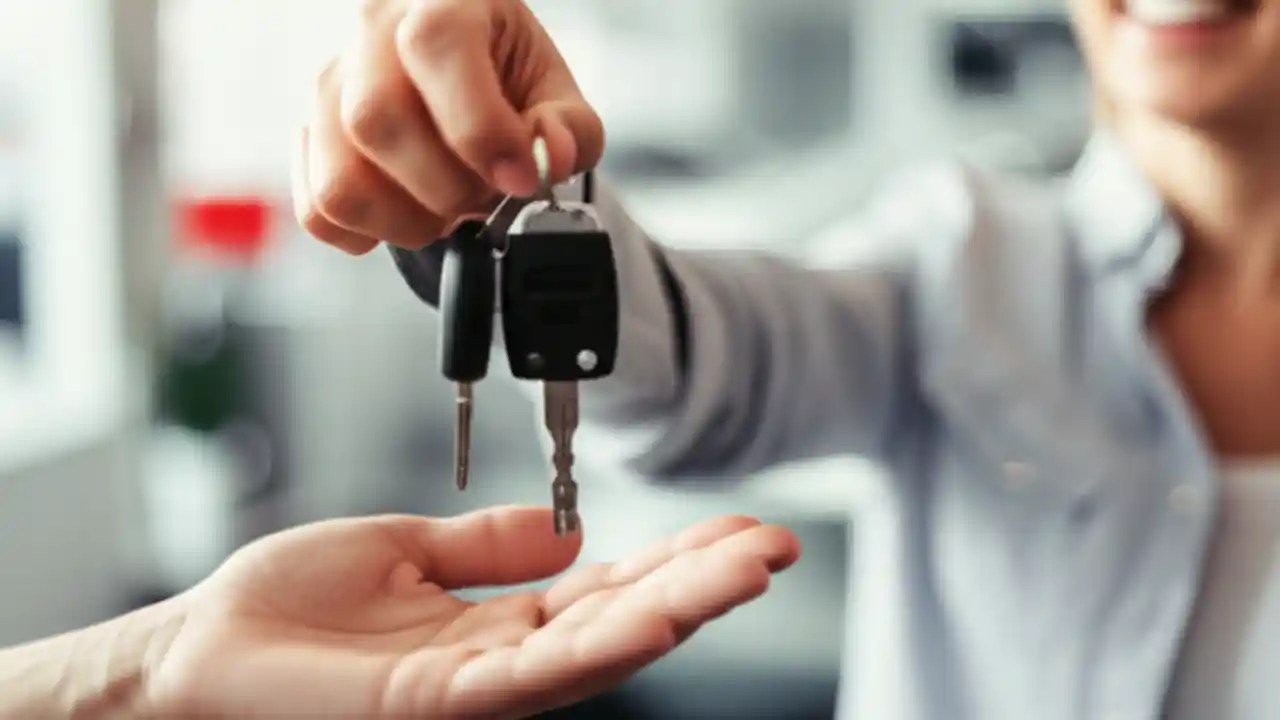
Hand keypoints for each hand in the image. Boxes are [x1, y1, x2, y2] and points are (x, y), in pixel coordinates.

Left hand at [147, 507, 799, 717]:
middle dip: (703, 585)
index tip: (733, 527)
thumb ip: (487, 543)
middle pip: (622, 621)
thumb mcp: (402, 550)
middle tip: (776, 545)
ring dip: (681, 609)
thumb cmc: (282, 611)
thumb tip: (570, 528)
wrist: (193, 654)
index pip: (606, 591)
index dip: (672, 561)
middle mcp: (499, 663)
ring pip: (599, 650)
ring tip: (751, 568)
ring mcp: (476, 693)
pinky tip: (658, 614)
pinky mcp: (442, 707)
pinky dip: (604, 644)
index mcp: (492, 624)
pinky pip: (536, 674)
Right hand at [293, 0, 604, 254]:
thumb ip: (569, 128)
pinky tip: (409, 211)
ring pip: (341, 180)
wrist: (461, 74)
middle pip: (376, 119)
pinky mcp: (310, 142)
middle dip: (447, 186)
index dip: (479, 126)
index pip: (435, 46)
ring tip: (449, 209)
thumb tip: (552, 156)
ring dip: (409, 220)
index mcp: (441, 2)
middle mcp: (371, 36)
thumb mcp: (553, 89)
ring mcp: (330, 90)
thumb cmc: (503, 75)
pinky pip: (321, 211)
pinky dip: (372, 233)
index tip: (518, 177)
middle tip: (486, 195)